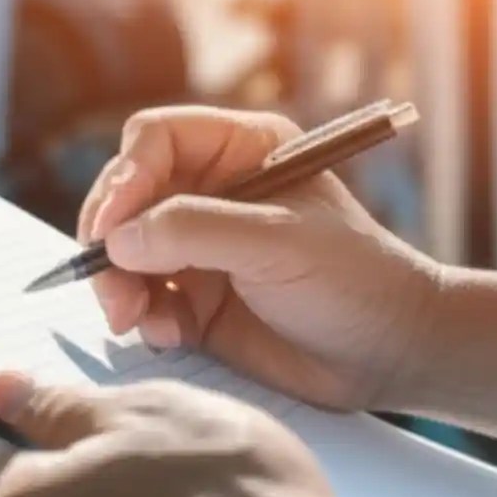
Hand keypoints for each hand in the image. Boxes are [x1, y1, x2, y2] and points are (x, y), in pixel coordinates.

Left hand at [0, 371, 352, 496]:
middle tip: (169, 446)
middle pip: (59, 495)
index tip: (116, 414)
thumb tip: (2, 389)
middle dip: (106, 464)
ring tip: (199, 490)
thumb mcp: (138, 414)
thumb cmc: (222, 492)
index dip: (68, 418)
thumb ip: (60, 404)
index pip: (14, 446)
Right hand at [77, 106, 442, 410]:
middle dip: (109, 240)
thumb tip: (116, 240)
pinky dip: (144, 318)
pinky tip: (171, 335)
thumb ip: (193, 230)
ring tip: (133, 319)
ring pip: (123, 253)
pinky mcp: (194, 299)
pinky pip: (142, 299)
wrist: (389, 356)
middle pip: (125, 197)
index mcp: (238, 150)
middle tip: (108, 282)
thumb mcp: (276, 243)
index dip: (124, 178)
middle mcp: (210, 191)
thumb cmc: (353, 281)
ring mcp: (199, 247)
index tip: (111, 228)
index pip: (154, 140)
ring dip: (118, 285)